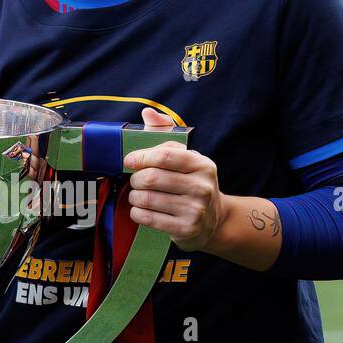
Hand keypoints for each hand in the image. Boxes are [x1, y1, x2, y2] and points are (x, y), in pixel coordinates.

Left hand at [122, 107, 226, 251]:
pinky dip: (137, 213)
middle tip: (135, 181)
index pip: (165, 156)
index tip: (129, 161)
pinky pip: (148, 218)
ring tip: (137, 195)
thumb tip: (148, 113)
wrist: (213, 220)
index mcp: (202, 164)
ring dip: (134, 197)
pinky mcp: (186, 229)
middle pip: (152, 178)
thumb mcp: (185, 157)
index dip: (141, 157)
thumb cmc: (191, 182)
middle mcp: (202, 187)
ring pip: (147, 199)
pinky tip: (140, 210)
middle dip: (136, 179)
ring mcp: (195, 210)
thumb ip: (165, 132)